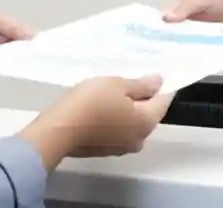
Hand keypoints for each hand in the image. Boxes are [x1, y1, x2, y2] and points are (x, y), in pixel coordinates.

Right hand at [21, 75, 171, 166]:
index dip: (161, 85)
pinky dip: (117, 119)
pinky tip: (104, 108)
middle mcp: (140, 139)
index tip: (154, 72)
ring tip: (115, 92)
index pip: (164, 100)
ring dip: (128, 109)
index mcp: (147, 122)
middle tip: (130, 78)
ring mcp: (123, 148)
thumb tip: (159, 82)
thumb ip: (141, 85)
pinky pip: (119, 130)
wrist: (58, 131)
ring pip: (133, 123)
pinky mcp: (107, 150)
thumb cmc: (91, 103)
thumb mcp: (116, 85)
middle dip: (143, 97)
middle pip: (149, 113)